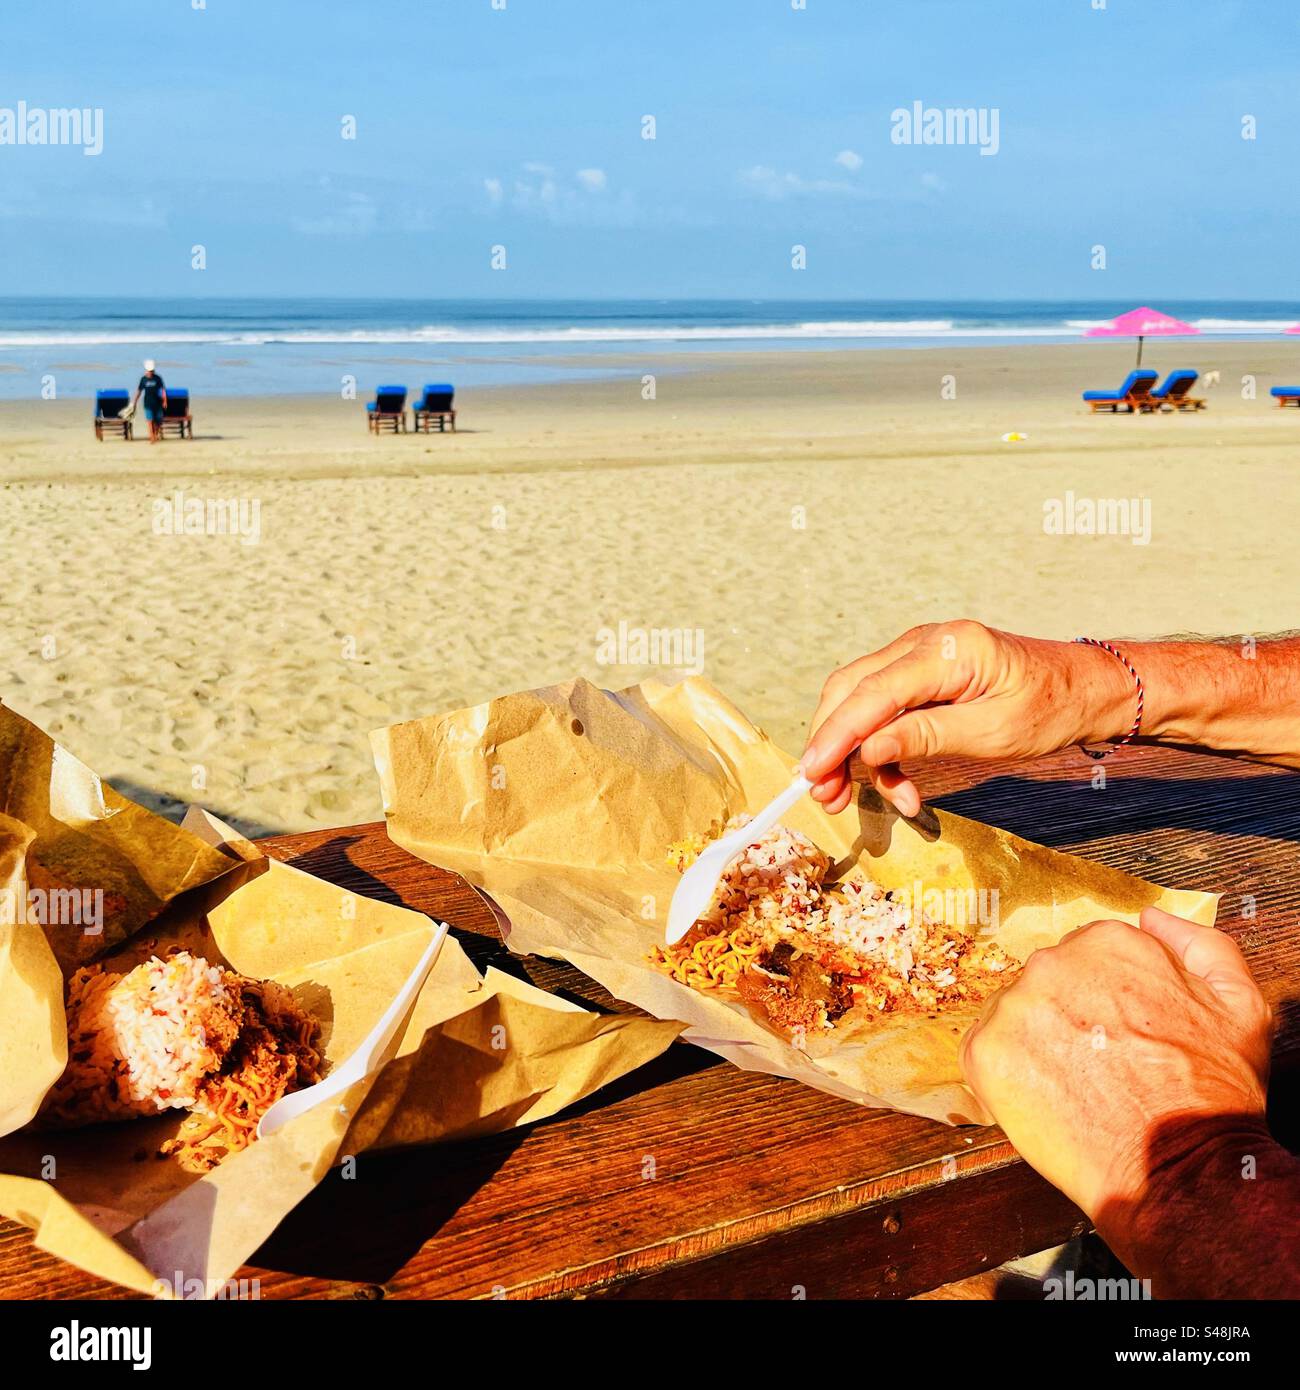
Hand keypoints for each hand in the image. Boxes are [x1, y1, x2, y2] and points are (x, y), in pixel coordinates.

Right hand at [800, 620, 1134, 815]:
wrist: (1086, 690)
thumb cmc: (1051, 708)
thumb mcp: (994, 732)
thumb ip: (927, 737)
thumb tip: (869, 748)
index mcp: (949, 650)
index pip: (872, 693)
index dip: (836, 735)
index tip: (813, 773)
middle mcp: (926, 643)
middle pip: (852, 689)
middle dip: (831, 744)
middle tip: (825, 794)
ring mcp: (921, 654)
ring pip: (860, 700)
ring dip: (852, 751)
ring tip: (859, 797)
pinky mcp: (922, 673)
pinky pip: (882, 707)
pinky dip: (879, 747)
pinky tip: (897, 784)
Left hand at [959, 908, 1273, 1225]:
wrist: (1179, 1167)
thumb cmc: (1208, 1095)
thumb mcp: (1237, 1004)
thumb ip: (1198, 946)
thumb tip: (1151, 919)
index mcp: (1107, 942)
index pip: (1085, 958)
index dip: (1102, 1001)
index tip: (1117, 1034)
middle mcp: (1053, 963)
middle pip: (1046, 985)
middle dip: (1065, 1020)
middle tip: (1098, 1066)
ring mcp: (1014, 1007)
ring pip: (1012, 1018)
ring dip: (1033, 1047)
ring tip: (1075, 1087)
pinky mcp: (984, 1052)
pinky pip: (983, 1054)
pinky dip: (1005, 1078)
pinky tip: (1045, 1100)